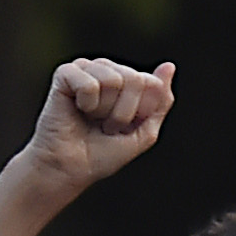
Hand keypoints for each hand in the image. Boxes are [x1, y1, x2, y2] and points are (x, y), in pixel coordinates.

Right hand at [20, 56, 174, 194]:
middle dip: (123, 113)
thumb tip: (169, 66)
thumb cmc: (101, 154)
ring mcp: (86, 69)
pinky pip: (90, 83)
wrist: (68, 169)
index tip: (122, 129)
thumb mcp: (144, 133)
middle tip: (105, 126)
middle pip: (135, 79)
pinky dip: (86, 104)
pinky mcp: (66, 73)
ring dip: (104, 110)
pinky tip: (76, 109)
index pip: (151, 84)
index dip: (140, 113)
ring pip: (114, 80)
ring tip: (90, 119)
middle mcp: (107, 70)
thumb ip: (161, 102)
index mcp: (127, 81)